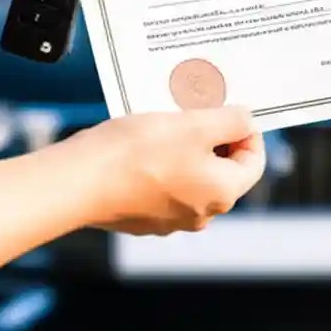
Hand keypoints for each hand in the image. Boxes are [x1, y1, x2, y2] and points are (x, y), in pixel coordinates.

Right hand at [61, 106, 265, 235]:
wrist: (77, 182)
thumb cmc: (138, 152)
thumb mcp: (197, 124)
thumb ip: (232, 120)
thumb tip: (247, 121)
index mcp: (223, 194)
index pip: (253, 161)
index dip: (247, 131)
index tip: (230, 110)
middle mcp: (201, 214)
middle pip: (222, 169)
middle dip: (213, 137)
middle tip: (195, 111)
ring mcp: (169, 219)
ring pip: (190, 175)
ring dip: (185, 149)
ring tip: (167, 124)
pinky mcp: (140, 217)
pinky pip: (161, 185)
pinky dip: (159, 164)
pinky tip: (141, 145)